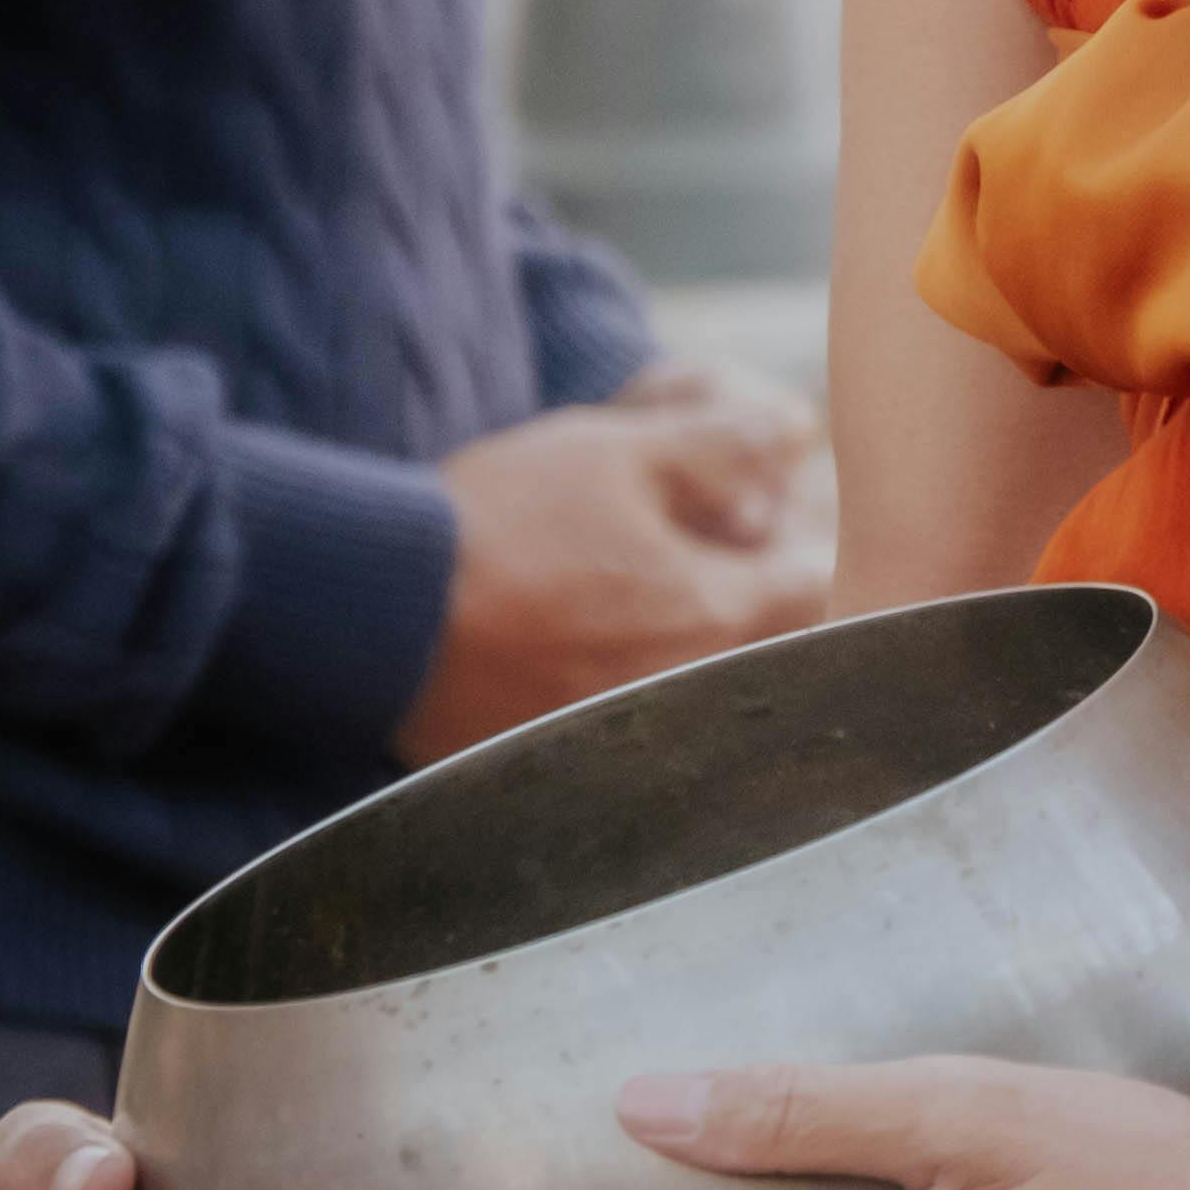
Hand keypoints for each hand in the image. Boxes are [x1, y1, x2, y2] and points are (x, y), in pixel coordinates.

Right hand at [402, 380, 829, 762]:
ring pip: (705, 694)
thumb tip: (796, 426)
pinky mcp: (570, 762)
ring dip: (699, 656)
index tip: (769, 530)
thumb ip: (718, 442)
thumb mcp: (613, 452)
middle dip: (757, 608)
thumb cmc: (498, 522)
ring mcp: (627, 739)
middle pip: (766, 651)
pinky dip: (635, 699)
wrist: (377, 610)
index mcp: (711, 616)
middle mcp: (685, 692)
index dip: (801, 549)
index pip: (812, 589)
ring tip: (640, 611)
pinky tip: (586, 658)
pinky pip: (637, 736)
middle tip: (716, 569)